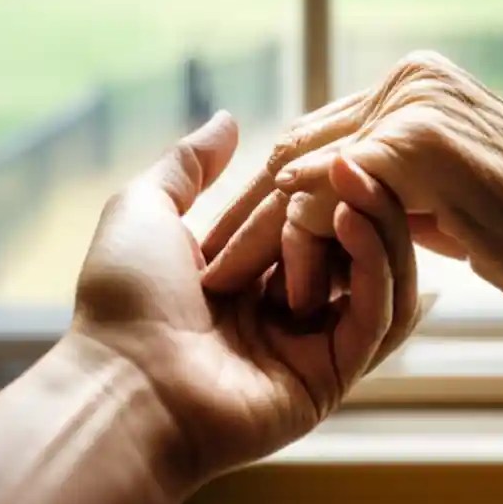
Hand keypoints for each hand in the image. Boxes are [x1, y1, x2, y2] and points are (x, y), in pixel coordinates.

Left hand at [74, 111, 418, 489]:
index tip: (333, 144)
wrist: (120, 384)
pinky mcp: (331, 377)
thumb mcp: (145, 212)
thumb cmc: (121, 303)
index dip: (325, 183)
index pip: (313, 221)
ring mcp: (312, 347)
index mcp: (248, 277)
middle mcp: (286, 313)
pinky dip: (377, 266)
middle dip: (365, 199)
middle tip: (358, 157)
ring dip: (380, 226)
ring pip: (382, 282)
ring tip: (359, 179)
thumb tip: (227, 119)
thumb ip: (187, 165)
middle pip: (356, 249)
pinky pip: (377, 319)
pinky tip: (350, 220)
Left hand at [201, 52, 502, 398]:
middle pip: (296, 151)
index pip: (312, 139)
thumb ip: (391, 175)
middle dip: (248, 214)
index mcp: (414, 84)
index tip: (228, 249)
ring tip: (235, 289)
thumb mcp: (455, 193)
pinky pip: (332, 201)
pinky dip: (302, 247)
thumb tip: (315, 181)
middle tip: (212, 271)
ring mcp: (416, 110)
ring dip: (262, 235)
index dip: (264, 198)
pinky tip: (290, 292)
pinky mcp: (420, 150)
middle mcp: (410, 83)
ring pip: (304, 176)